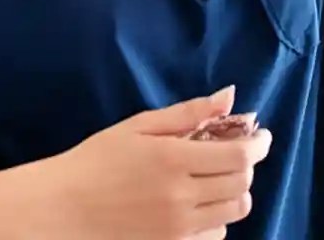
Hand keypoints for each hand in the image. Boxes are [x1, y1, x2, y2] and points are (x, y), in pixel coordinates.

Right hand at [48, 86, 272, 239]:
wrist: (62, 210)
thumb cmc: (96, 161)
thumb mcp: (138, 127)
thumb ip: (187, 113)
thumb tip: (229, 97)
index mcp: (172, 159)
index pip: (239, 156)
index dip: (259, 144)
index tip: (260, 135)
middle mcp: (181, 196)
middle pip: (242, 183)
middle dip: (246, 165)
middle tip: (233, 153)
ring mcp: (178, 228)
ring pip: (234, 211)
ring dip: (235, 192)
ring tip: (215, 179)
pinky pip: (215, 236)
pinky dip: (216, 219)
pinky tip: (197, 205)